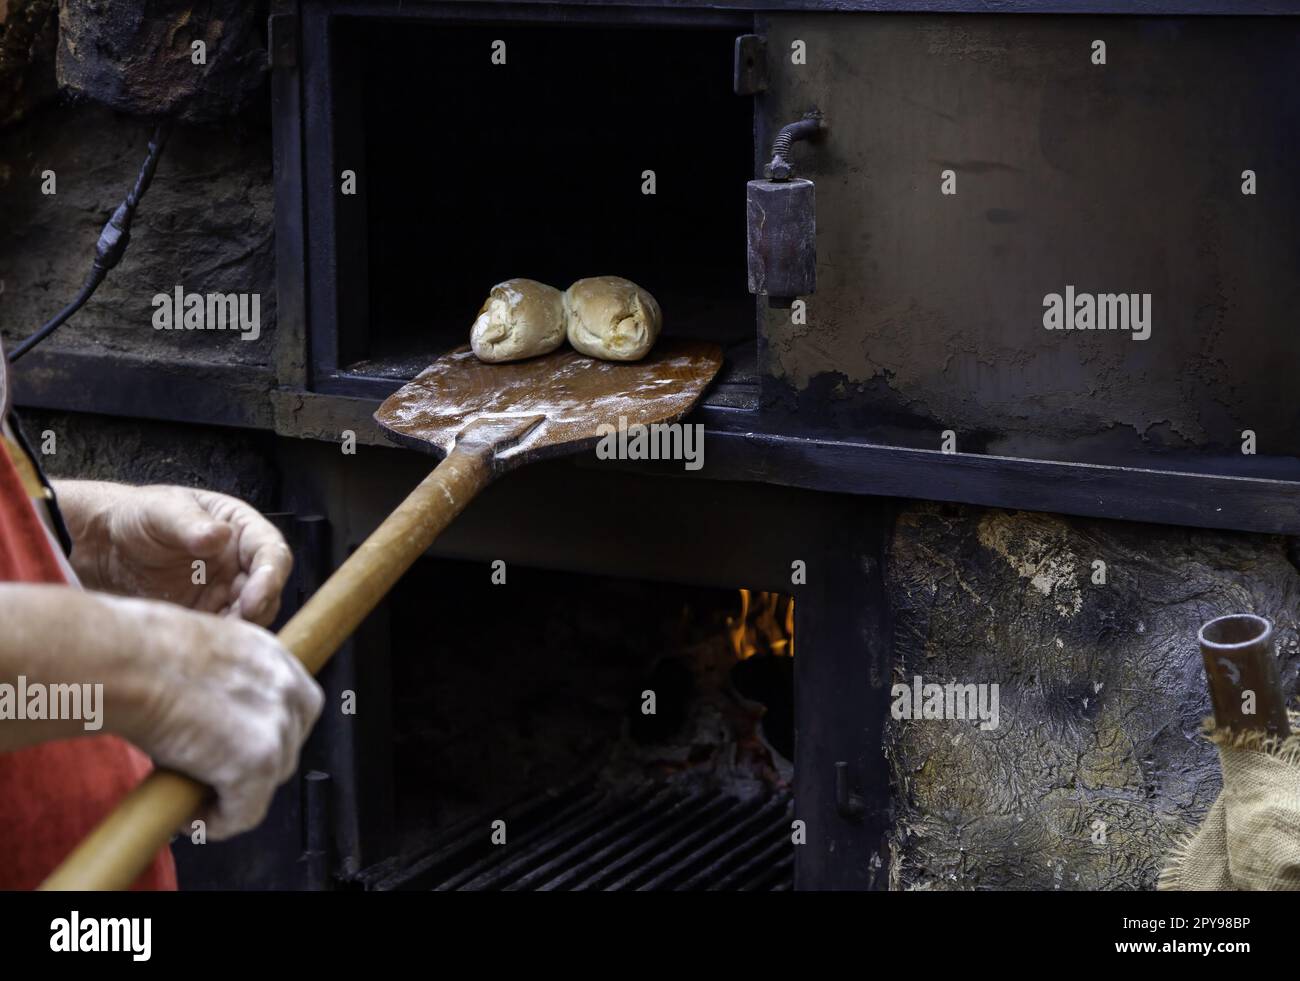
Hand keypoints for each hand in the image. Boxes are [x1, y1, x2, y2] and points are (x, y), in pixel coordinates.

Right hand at [0, 585, 323, 839]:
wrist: (125, 663)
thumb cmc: (138, 654)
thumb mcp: (201, 656)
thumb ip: (224, 684)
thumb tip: (214, 717)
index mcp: (271, 655)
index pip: (296, 706)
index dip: (268, 733)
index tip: (236, 748)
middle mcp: (285, 686)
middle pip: (288, 744)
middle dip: (255, 764)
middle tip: (213, 775)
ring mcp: (277, 724)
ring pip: (269, 779)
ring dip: (235, 794)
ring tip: (195, 796)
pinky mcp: (258, 761)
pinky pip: (245, 811)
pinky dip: (218, 821)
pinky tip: (189, 818)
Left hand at [56, 481, 292, 626]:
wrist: (104, 546)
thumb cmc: (137, 517)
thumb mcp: (160, 511)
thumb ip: (189, 523)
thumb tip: (219, 536)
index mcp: (241, 529)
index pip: (272, 553)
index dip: (270, 577)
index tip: (252, 600)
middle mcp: (242, 562)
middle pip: (269, 590)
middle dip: (256, 610)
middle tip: (233, 626)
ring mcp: (227, 591)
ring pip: (252, 616)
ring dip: (240, 629)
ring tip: (212, 638)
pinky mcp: (208, 615)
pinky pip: (225, 633)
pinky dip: (219, 641)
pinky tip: (197, 645)